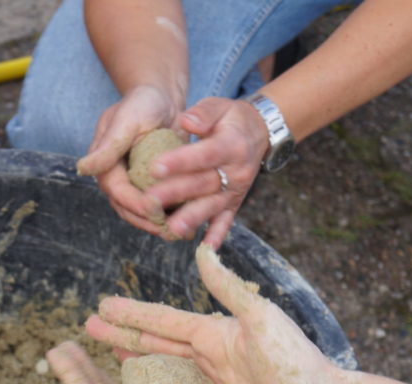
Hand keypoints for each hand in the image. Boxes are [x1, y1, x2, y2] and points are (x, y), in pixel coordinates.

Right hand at [76, 85, 184, 240]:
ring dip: (160, 225)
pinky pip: (159, 206)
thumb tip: (83, 168)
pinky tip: (190, 223)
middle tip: (171, 231)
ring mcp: (134, 185)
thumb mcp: (126, 120)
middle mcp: (117, 179)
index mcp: (105, 165)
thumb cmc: (142, 103)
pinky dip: (172, 215)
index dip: (136, 204)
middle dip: (149, 222)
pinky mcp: (151, 187)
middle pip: (128, 210)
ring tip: (181, 233)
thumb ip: (108, 146)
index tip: (156, 211)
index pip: (118, 192)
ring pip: (143, 213)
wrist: (162, 99)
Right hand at [83, 244, 338, 383]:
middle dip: (122, 334)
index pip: (164, 321)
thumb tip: (200, 253)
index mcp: (216, 334)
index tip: (102, 304)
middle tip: (89, 325)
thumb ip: (228, 289)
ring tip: (104, 355)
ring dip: (132, 365)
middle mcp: (209, 360)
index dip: (133, 313)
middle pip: (154, 346)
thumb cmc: (296, 364)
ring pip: (161, 376)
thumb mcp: (261, 319)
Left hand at [144, 97, 269, 247]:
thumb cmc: (231, 119)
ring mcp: (236, 190)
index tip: (155, 167)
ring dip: (193, 219)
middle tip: (151, 201)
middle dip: (177, 193)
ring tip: (173, 229)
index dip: (180, 162)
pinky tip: (206, 250)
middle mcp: (237, 171)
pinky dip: (218, 235)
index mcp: (232, 145)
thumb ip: (203, 114)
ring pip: (212, 206)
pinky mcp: (235, 202)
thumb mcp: (220, 107)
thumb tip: (185, 121)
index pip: (204, 155)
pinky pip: (227, 221)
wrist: (260, 133)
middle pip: (204, 184)